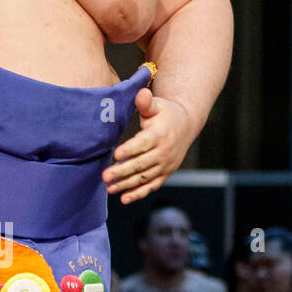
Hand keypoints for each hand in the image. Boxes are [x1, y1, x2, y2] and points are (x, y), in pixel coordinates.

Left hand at [103, 88, 193, 203]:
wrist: (186, 125)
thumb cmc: (165, 113)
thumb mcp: (157, 105)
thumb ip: (146, 102)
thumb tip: (141, 93)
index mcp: (159, 135)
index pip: (143, 144)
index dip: (130, 149)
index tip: (116, 154)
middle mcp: (163, 152)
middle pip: (141, 164)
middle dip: (122, 171)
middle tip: (105, 176)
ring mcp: (164, 165)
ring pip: (143, 178)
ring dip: (126, 185)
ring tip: (109, 188)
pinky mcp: (164, 174)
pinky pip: (151, 186)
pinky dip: (138, 194)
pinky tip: (123, 199)